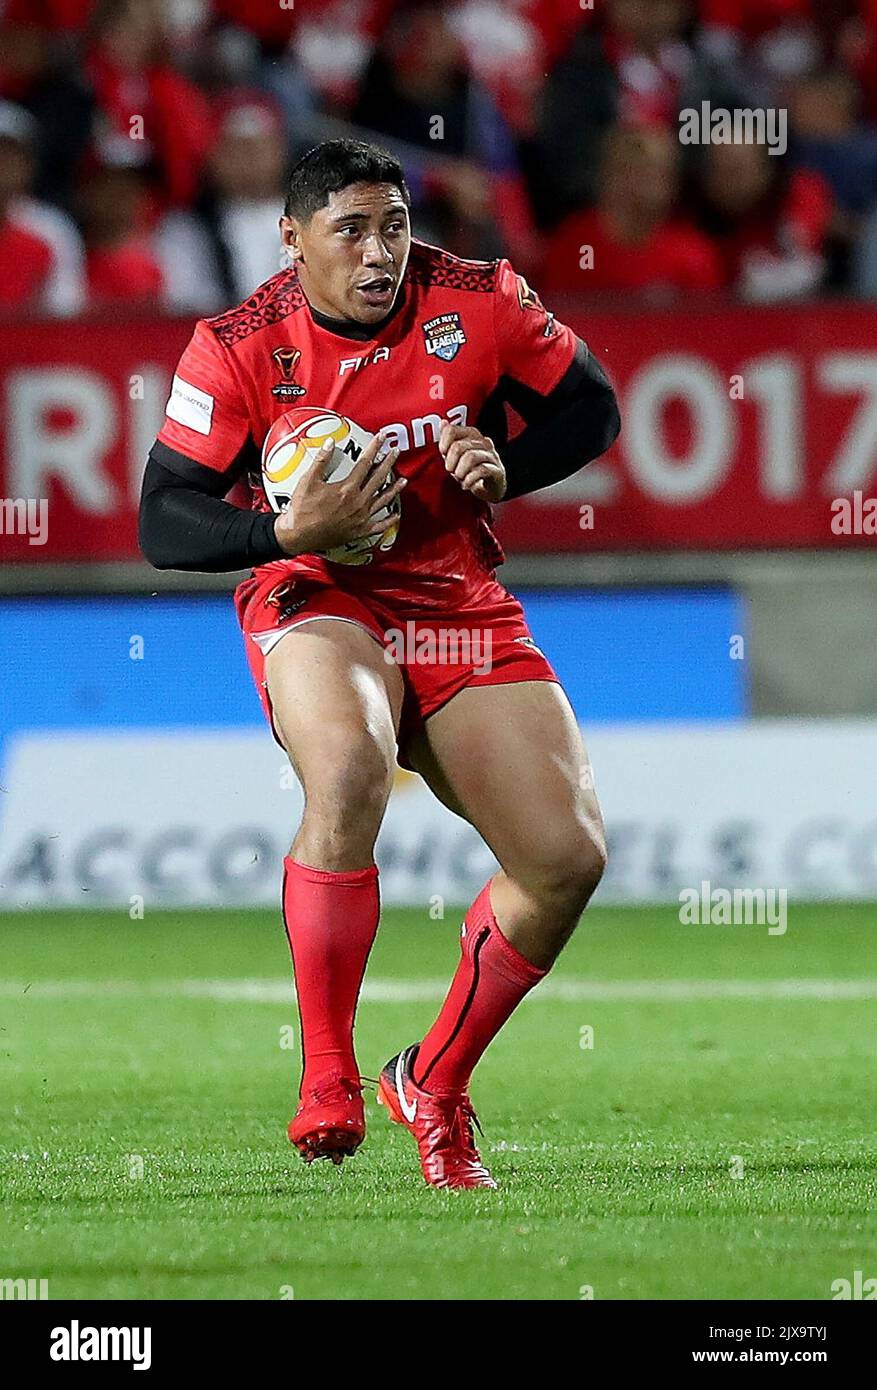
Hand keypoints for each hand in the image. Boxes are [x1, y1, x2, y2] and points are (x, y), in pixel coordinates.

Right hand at [273, 430, 404, 556]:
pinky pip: (379, 526)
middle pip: (379, 478)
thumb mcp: (308, 481)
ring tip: (403, 480)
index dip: (375, 448)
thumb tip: (330, 442)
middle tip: (396, 452)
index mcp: (347, 489)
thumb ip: (321, 461)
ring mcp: (361, 518)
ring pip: (383, 500)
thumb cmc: (302, 510)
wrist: (298, 536)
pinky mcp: (360, 531)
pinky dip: (389, 521)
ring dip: (394, 489)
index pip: (365, 463)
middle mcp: (358, 502)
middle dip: (388, 463)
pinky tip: (396, 515)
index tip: (381, 438)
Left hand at [438, 422, 505, 501]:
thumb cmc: (472, 470)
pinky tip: (466, 484)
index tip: (444, 455)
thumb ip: (449, 439)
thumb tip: (443, 422)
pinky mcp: (497, 470)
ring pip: (470, 457)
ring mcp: (491, 456)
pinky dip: (469, 480)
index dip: (443, 444)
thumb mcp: (456, 455)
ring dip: (460, 472)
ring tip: (460, 478)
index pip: (451, 430)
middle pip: (458, 446)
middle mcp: (483, 442)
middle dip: (450, 462)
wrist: (492, 487)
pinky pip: (481, 471)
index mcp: (471, 434)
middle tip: (452, 471)